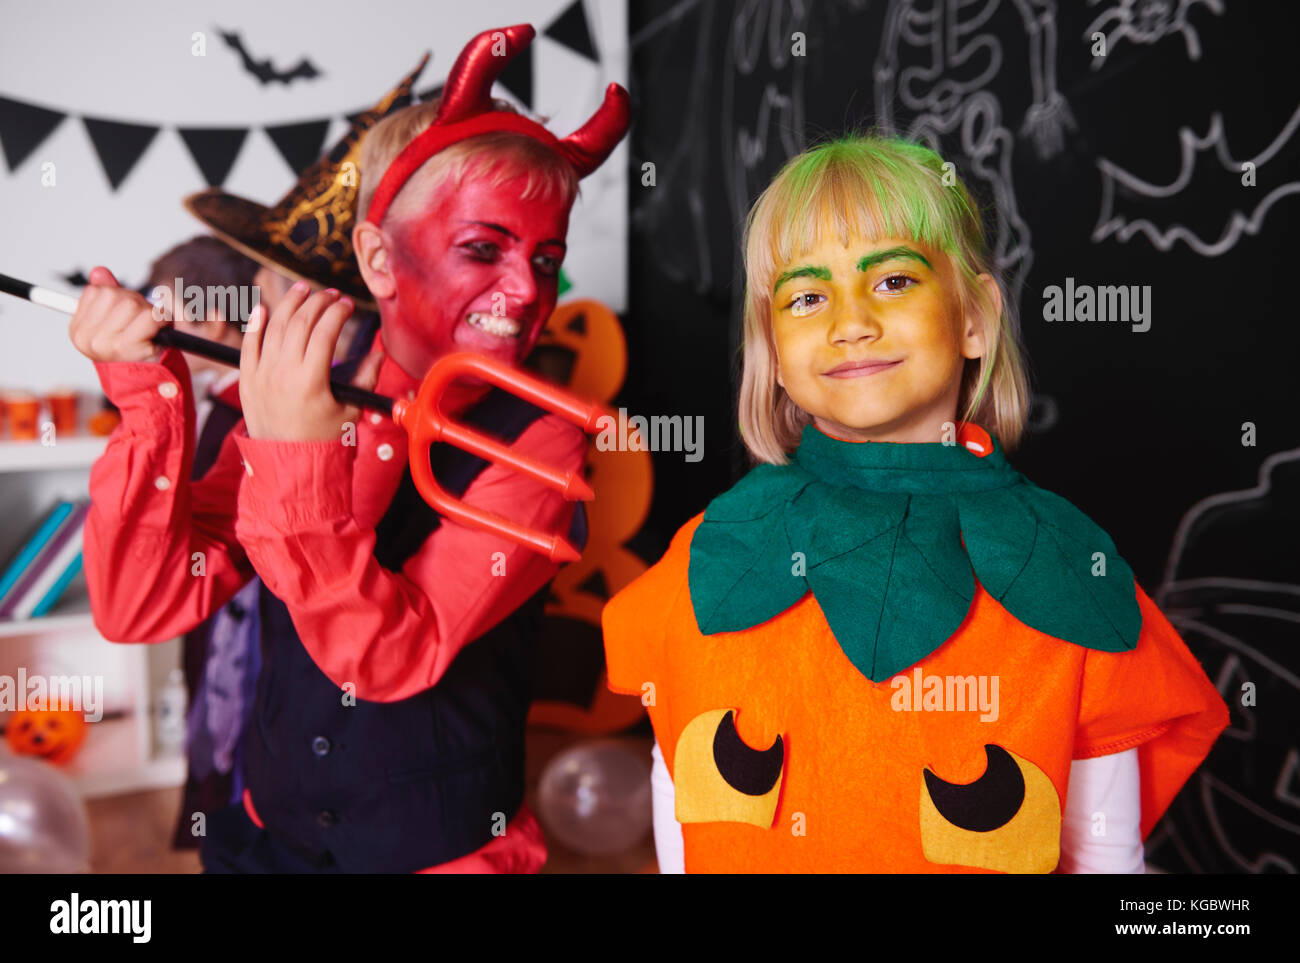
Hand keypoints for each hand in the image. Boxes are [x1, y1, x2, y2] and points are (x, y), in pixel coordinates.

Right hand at [68, 266, 167, 363]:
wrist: (150, 382)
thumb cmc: (134, 350)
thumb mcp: (116, 320)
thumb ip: (106, 294)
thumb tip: (99, 271)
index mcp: (78, 330)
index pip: (96, 291)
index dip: (117, 298)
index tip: (124, 319)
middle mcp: (86, 338)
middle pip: (115, 295)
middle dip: (135, 303)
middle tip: (141, 325)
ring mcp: (104, 343)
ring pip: (131, 303)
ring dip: (148, 311)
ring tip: (148, 329)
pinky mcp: (127, 347)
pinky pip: (149, 316)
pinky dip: (161, 319)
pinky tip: (157, 332)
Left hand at [239, 282, 383, 441]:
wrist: (289, 465)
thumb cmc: (324, 440)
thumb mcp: (350, 411)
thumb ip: (365, 379)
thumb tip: (379, 355)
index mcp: (311, 380)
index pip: (325, 331)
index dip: (338, 312)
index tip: (348, 305)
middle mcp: (283, 373)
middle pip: (301, 322)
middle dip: (319, 301)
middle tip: (331, 294)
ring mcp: (262, 374)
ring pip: (274, 326)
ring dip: (290, 303)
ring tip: (303, 290)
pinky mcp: (247, 379)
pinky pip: (248, 344)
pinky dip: (255, 323)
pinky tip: (264, 307)